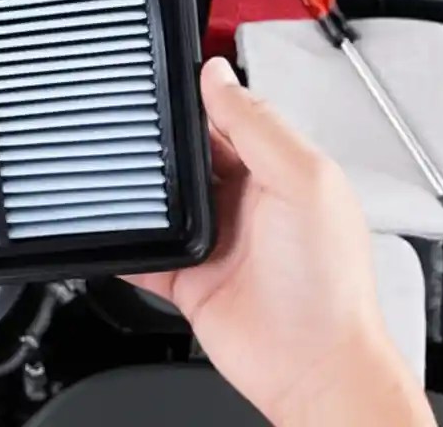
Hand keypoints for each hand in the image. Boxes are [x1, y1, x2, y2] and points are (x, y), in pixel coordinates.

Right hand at [128, 57, 429, 424]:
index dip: (202, 98)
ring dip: (142, 190)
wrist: (312, 367)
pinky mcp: (187, 278)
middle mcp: (246, 200)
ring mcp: (215, 240)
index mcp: (280, 169)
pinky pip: (143, 253)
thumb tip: (218, 75)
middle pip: (190, 156)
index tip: (169, 80)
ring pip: (162, 200)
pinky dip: (124, 244)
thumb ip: (259, 125)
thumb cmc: (330, 286)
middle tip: (138, 131)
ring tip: (122, 174)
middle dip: (164, 144)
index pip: (232, 116)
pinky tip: (111, 228)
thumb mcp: (303, 182)